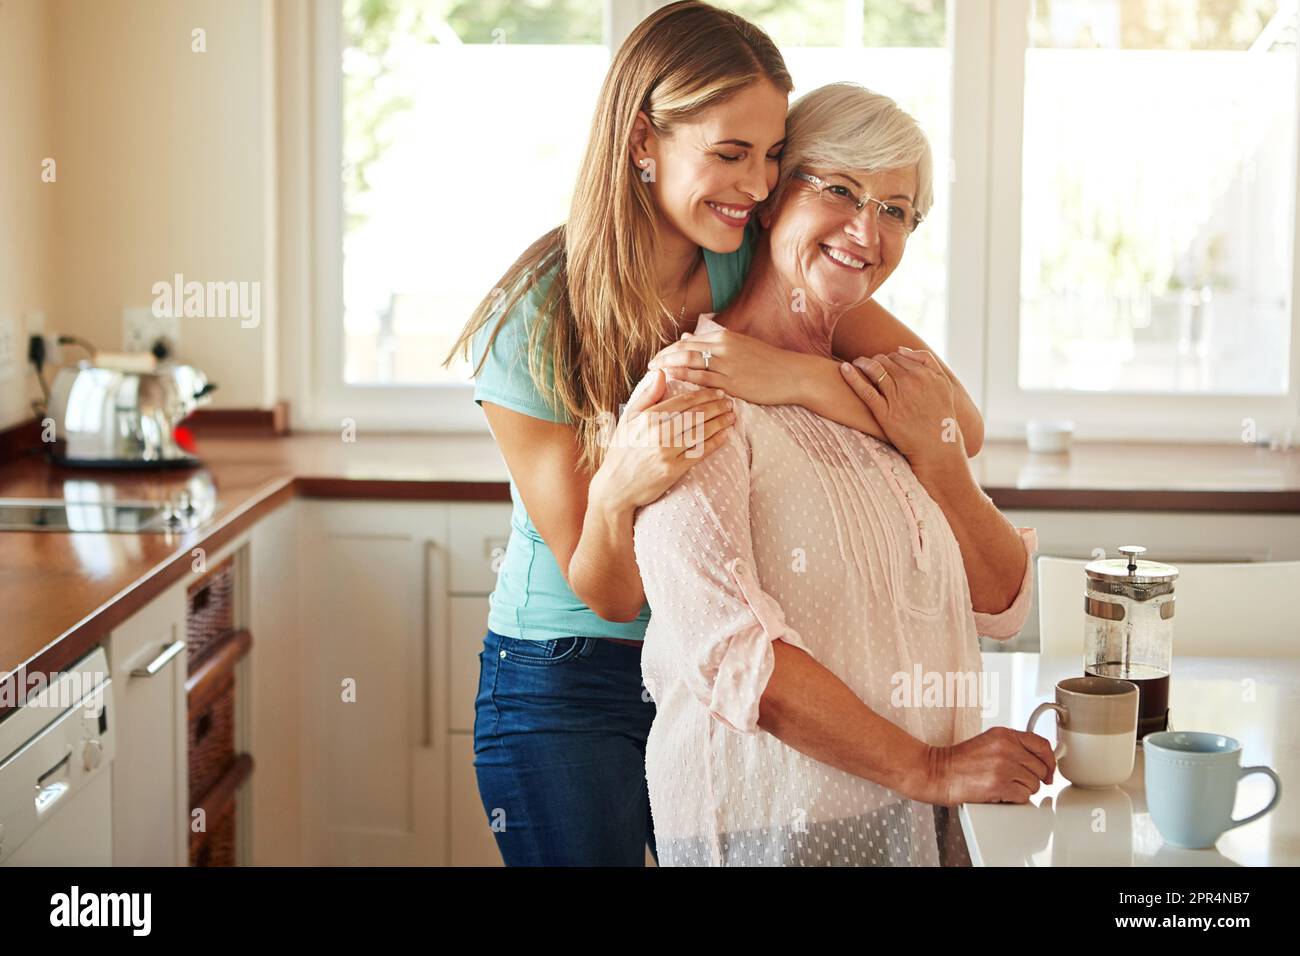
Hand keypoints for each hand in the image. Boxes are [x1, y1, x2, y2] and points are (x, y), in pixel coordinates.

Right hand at [589, 369, 736, 513]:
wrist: (615, 486)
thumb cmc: (621, 450)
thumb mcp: (628, 418)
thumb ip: (647, 396)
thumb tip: (662, 372)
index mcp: (648, 418)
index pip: (683, 401)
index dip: (704, 395)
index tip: (718, 391)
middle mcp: (658, 433)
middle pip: (695, 415)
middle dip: (716, 406)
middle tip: (730, 401)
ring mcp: (667, 452)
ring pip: (700, 432)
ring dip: (720, 422)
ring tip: (732, 416)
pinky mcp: (673, 470)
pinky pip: (699, 453)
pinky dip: (715, 443)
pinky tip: (725, 436)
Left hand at [647, 328, 800, 405]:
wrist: (792, 374)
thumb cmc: (768, 362)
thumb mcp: (741, 345)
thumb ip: (714, 343)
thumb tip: (687, 338)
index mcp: (724, 337)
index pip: (688, 341)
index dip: (669, 349)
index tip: (657, 357)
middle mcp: (723, 348)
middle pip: (683, 350)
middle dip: (663, 357)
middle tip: (649, 366)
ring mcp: (727, 365)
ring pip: (689, 362)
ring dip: (669, 367)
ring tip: (654, 374)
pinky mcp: (732, 383)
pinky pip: (702, 380)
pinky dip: (685, 379)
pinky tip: (673, 383)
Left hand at [838, 346, 964, 468]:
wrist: (936, 446)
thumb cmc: (940, 416)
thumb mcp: (943, 384)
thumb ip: (926, 362)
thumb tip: (900, 349)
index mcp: (924, 374)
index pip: (898, 356)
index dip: (887, 358)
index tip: (882, 362)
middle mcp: (910, 382)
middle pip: (884, 361)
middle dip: (874, 360)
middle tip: (866, 363)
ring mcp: (896, 396)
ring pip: (873, 370)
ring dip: (862, 364)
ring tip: (855, 364)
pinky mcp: (884, 412)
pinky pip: (864, 390)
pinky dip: (852, 377)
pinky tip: (844, 368)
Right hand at [916, 727, 1056, 806]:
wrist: (938, 772)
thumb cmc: (959, 761)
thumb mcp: (989, 742)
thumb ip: (1013, 746)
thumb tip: (1038, 760)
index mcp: (1004, 734)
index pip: (1042, 745)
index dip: (1050, 760)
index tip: (1049, 770)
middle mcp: (1006, 748)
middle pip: (1041, 768)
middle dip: (1033, 778)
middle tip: (1017, 780)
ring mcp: (1004, 766)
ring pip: (1034, 785)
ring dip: (1022, 789)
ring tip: (1003, 785)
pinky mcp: (1000, 785)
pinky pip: (1024, 797)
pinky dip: (1014, 799)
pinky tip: (1000, 793)